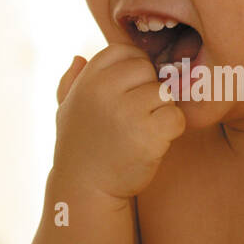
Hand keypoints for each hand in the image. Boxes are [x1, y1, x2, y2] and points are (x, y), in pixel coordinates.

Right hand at [53, 45, 185, 199]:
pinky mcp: (148, 134)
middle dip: (148, 90)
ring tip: (141, 132)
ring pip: (165, 93)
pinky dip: (172, 131)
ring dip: (160, 112)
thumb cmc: (79, 148)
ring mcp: (126, 112)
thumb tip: (79, 58)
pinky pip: (176, 117)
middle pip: (148, 70)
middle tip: (136, 117)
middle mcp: (104, 91)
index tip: (128, 94)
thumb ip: (71, 81)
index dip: (134, 70)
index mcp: (88, 79)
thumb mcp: (66, 111)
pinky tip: (154, 143)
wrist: (86, 191)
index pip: (126, 52)